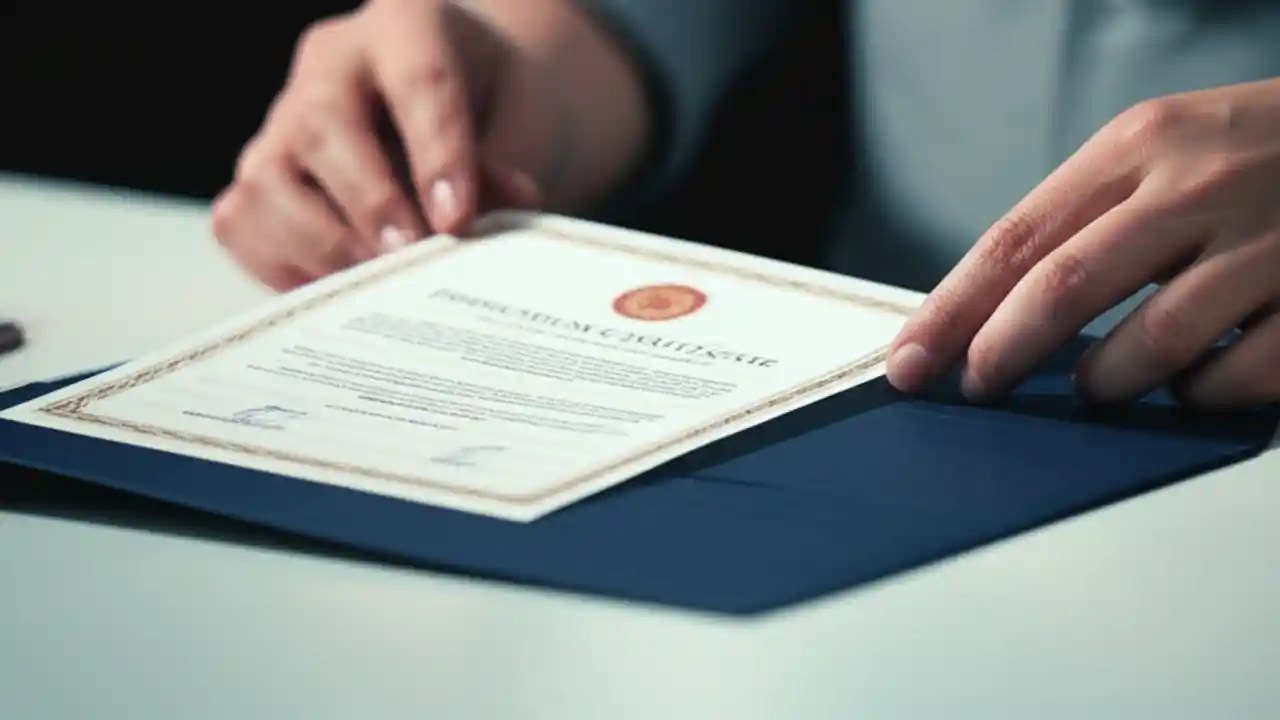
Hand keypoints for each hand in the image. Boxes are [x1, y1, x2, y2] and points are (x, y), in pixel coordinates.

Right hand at [212, 0, 646, 290]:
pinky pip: (244, 224)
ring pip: (265, 180)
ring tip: (379, 286)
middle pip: (322, 127)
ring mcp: (283, 119)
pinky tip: (343, 291)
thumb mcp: (521, 122)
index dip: (437, 154)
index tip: (458, 219)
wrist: (464, 105)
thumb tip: (480, 229)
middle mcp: (331, 65)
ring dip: (322, 246)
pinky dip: (287, 267)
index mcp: (407, 27)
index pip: (419, 80)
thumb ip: (503, 172)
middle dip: (368, 204)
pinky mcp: (259, 175)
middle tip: (409, 257)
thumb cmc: (494, 109)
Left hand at [888, 77, 1279, 409]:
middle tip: (979, 388)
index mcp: (1138, 145)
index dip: (949, 311)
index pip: (1014, 240)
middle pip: (1063, 288)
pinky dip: (1196, 397)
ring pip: (1148, 345)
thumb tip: (989, 315)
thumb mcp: (1161, 154)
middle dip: (1002, 353)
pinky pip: (1234, 379)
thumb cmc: (1255, 154)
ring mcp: (1269, 242)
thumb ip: (1085, 222)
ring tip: (1098, 385)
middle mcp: (1198, 185)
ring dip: (1104, 383)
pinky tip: (1192, 385)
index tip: (908, 363)